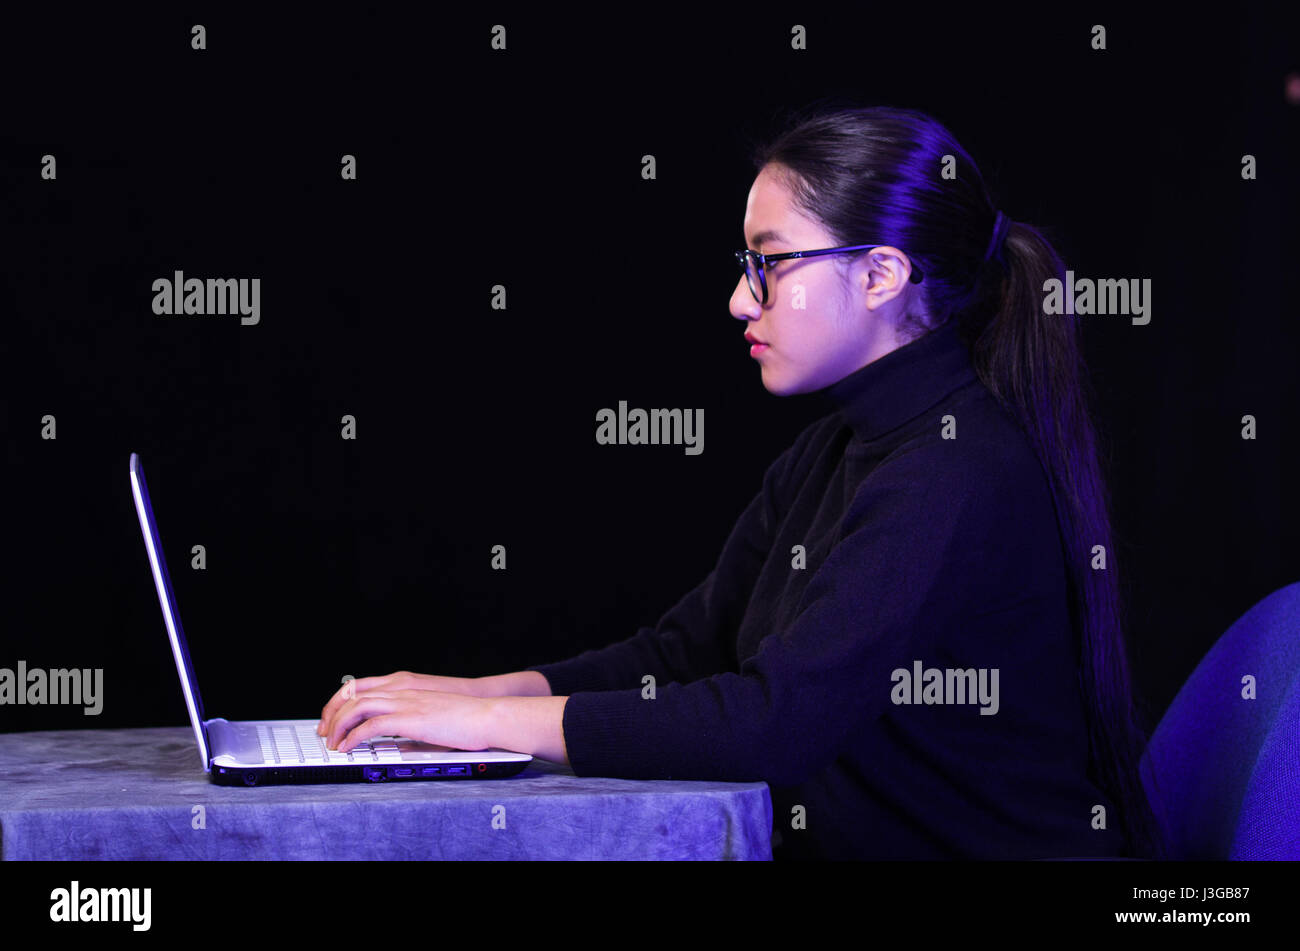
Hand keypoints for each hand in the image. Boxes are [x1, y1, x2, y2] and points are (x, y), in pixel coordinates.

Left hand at [317, 670, 479, 735]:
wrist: (487, 715)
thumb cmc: (466, 717)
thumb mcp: (431, 714)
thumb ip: (410, 721)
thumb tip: (395, 741)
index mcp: (406, 686)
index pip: (362, 686)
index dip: (341, 702)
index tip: (332, 719)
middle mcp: (401, 689)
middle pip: (353, 694)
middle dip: (332, 714)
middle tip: (324, 732)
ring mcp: (405, 702)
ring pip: (357, 707)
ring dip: (339, 726)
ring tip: (333, 743)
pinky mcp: (410, 718)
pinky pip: (370, 726)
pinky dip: (353, 737)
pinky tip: (348, 748)